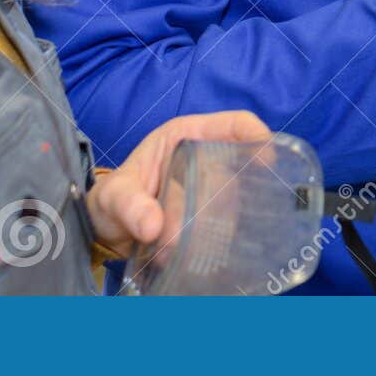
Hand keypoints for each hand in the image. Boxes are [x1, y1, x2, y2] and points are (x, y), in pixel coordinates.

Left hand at [85, 111, 270, 254]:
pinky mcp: (214, 217)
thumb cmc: (111, 201)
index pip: (235, 124)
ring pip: (236, 202)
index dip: (256, 136)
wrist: (109, 233)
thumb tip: (153, 226)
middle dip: (222, 198)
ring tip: (174, 242)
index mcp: (186, 137)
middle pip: (239, 170)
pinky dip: (217, 240)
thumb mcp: (112, 198)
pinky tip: (196, 252)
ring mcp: (214, 190)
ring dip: (214, 225)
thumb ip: (128, 206)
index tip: (266, 162)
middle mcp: (207, 160)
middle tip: (189, 225)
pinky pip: (229, 226)